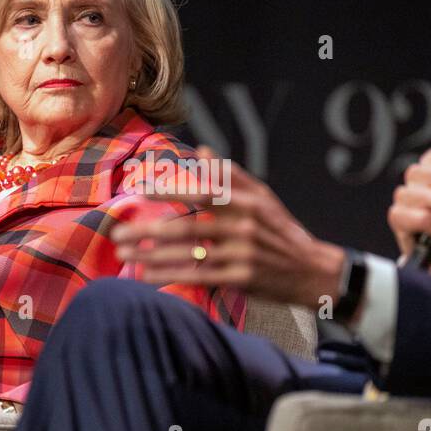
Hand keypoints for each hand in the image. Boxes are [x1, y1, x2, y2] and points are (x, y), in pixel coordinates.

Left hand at [112, 146, 345, 308]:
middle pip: (187, 226)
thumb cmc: (283, 232)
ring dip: (151, 254)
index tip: (141, 189)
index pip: (203, 191)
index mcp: (248, 202)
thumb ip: (232, 176)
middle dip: (148, 230)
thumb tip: (202, 152)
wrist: (313, 272)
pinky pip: (197, 276)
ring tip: (123, 253)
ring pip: (188, 253)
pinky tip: (146, 275)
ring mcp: (243, 253)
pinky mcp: (241, 278)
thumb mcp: (265, 199)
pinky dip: (170, 275)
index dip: (171, 189)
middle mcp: (245, 225)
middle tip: (117, 232)